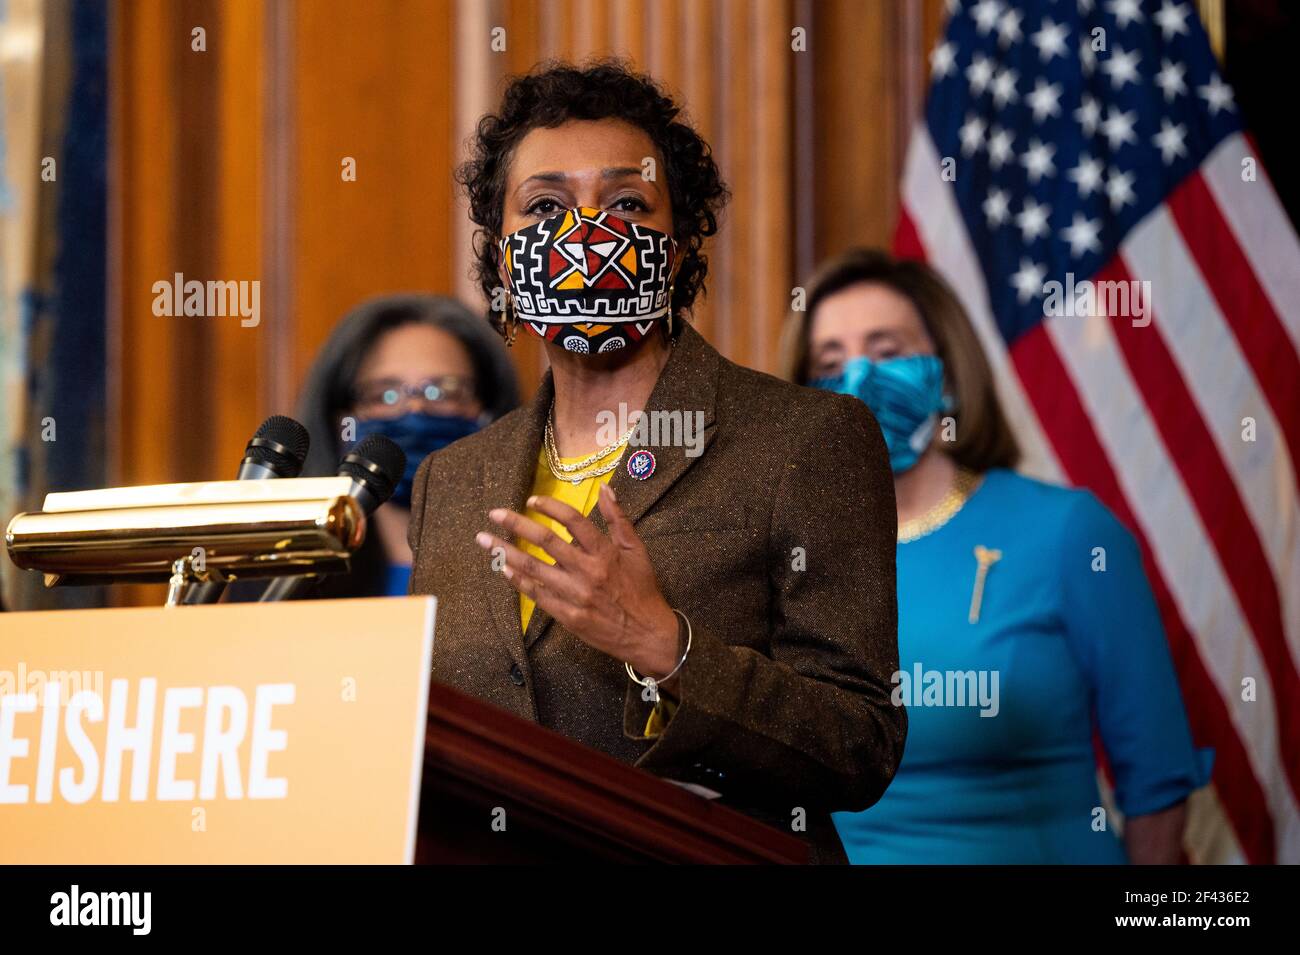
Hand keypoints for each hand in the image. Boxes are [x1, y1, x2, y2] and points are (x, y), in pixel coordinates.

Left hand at [475, 482, 680, 679]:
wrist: (647, 634)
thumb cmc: (642, 589)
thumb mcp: (636, 550)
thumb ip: (618, 519)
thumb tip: (605, 488)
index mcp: (605, 553)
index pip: (573, 521)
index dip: (551, 507)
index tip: (531, 501)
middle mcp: (588, 572)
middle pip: (546, 542)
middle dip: (516, 525)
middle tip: (494, 513)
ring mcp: (575, 596)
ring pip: (534, 569)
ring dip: (506, 552)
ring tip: (485, 541)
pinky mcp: (568, 617)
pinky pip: (537, 596)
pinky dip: (519, 582)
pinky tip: (504, 569)